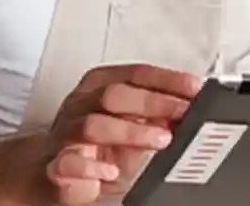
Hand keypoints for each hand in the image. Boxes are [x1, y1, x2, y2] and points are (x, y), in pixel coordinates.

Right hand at [40, 64, 201, 203]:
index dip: (167, 79)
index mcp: (101, 86)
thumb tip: (188, 111)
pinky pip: (69, 162)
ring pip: (93, 125)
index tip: (194, 88)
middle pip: (114, 94)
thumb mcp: (134, 127)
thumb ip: (157, 118)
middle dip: (153, 102)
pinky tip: (110, 170)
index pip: (136, 74)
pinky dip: (91, 167)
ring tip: (160, 140)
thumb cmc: (99, 146)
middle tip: (182, 113)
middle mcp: (82, 104)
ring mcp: (65, 133)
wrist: (55, 175)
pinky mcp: (55, 165)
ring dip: (131, 132)